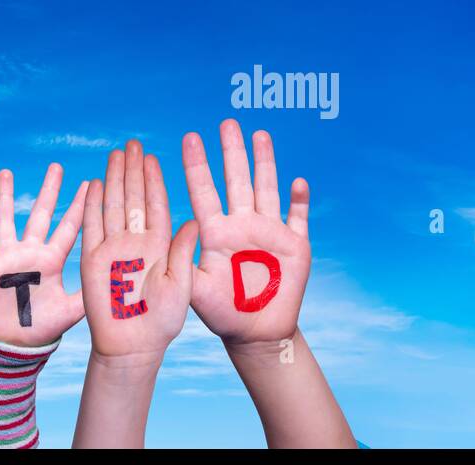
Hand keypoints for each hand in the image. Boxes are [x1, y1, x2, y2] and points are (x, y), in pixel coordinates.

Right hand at [0, 165, 87, 345]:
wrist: (11, 346)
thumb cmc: (42, 330)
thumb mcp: (72, 311)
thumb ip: (90, 294)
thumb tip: (118, 283)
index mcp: (52, 261)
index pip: (69, 228)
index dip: (79, 207)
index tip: (90, 184)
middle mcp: (30, 253)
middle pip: (41, 214)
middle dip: (49, 191)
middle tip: (57, 166)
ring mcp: (7, 258)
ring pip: (6, 219)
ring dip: (5, 196)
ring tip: (6, 172)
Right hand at [80, 141, 197, 358]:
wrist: (131, 345)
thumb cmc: (161, 321)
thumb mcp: (181, 285)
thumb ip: (183, 253)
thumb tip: (196, 221)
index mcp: (160, 245)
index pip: (156, 205)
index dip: (154, 181)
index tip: (154, 158)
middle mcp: (136, 242)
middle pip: (133, 198)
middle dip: (133, 171)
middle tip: (133, 144)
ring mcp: (113, 249)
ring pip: (112, 206)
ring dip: (113, 180)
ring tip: (115, 155)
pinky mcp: (92, 260)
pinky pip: (90, 227)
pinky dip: (91, 205)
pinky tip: (93, 184)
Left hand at [184, 119, 309, 345]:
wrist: (254, 333)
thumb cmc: (220, 312)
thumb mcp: (192, 287)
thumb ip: (182, 260)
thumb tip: (174, 229)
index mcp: (214, 232)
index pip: (203, 192)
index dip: (197, 166)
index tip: (189, 138)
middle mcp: (241, 225)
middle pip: (236, 180)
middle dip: (231, 152)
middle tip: (226, 122)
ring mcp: (269, 232)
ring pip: (266, 189)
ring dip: (264, 162)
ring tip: (259, 134)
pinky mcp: (295, 245)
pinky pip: (299, 217)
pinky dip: (299, 201)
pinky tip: (298, 181)